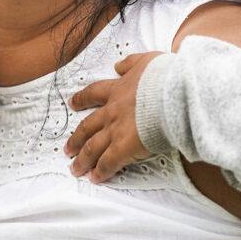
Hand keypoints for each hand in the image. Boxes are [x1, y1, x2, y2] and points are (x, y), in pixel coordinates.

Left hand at [64, 51, 159, 182]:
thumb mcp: (146, 61)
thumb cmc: (165, 77)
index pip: (94, 93)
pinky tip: (95, 178)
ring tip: (75, 168)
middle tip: (67, 147)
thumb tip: (118, 65)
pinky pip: (107, 163)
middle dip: (76, 138)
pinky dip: (100, 172)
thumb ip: (131, 63)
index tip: (73, 104)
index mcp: (118, 89)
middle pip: (87, 126)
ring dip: (82, 159)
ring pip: (92, 147)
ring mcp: (115, 130)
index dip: (82, 99)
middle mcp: (112, 111)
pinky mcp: (124, 147)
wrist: (172, 94)